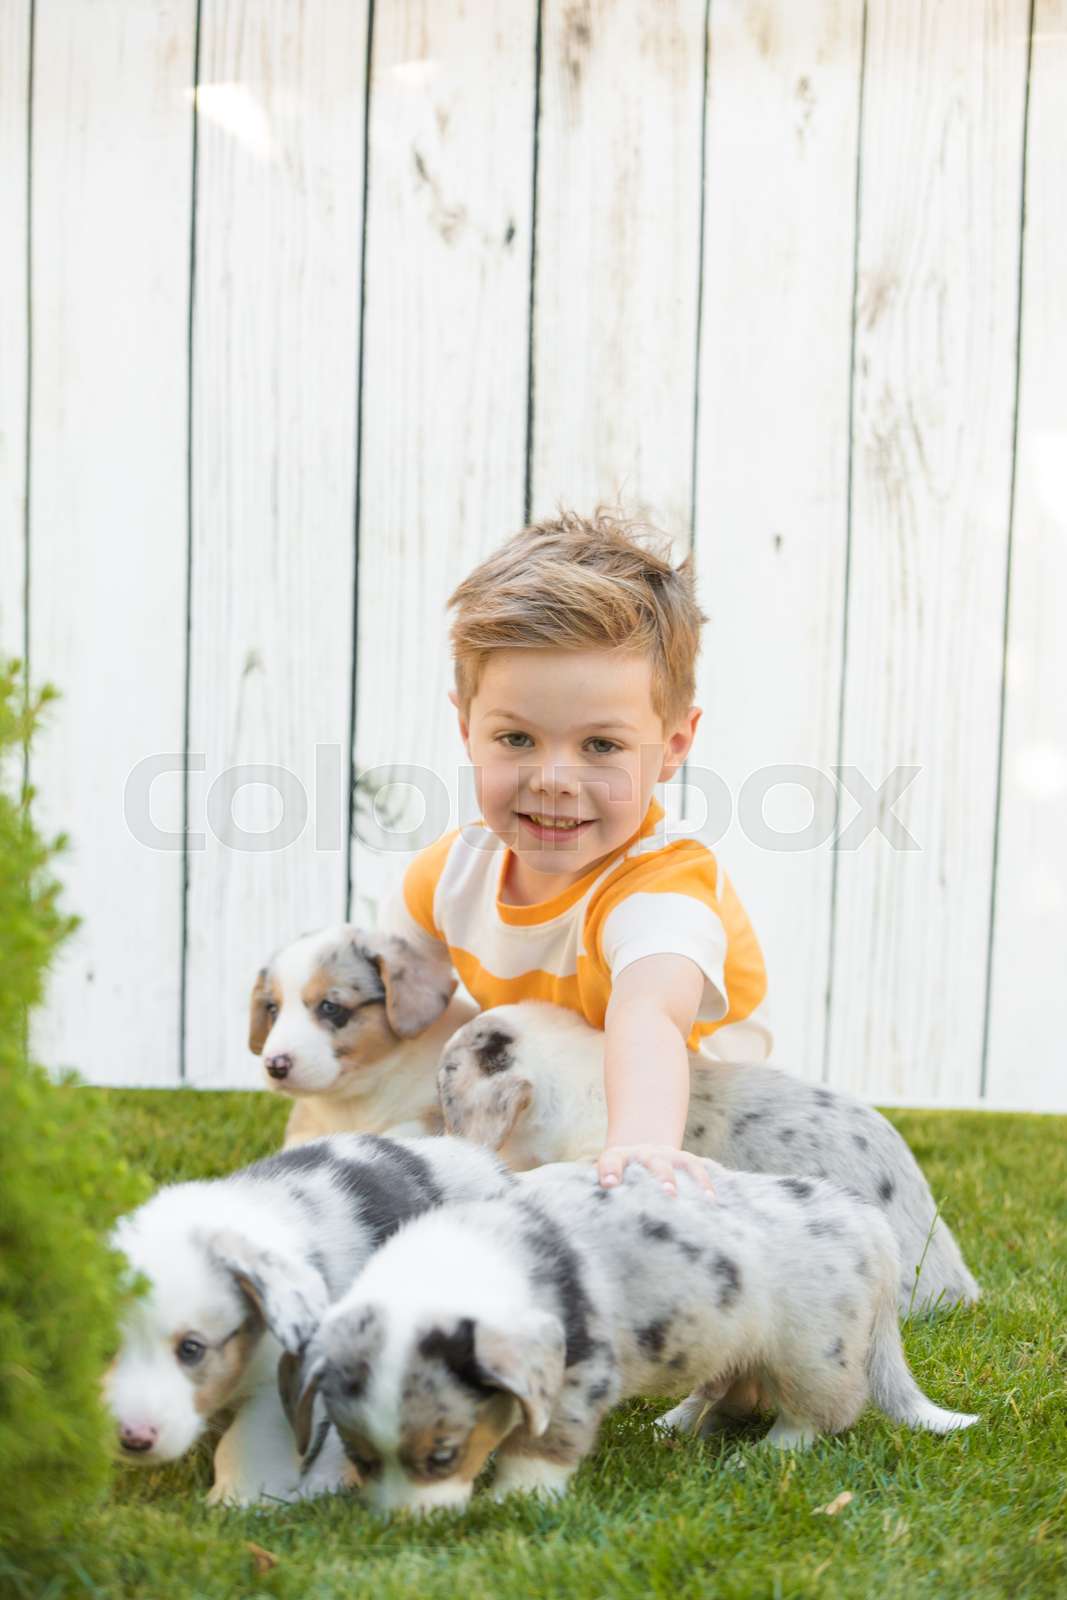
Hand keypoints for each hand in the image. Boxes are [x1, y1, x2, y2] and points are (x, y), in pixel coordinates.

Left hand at [596, 1144, 715, 1198]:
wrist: (638, 1156)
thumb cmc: (621, 1181)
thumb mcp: (608, 1184)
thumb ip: (605, 1199)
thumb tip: (603, 1229)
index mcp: (619, 1157)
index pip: (611, 1160)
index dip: (610, 1171)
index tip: (609, 1184)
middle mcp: (643, 1153)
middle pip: (651, 1160)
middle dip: (661, 1176)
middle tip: (669, 1193)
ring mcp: (666, 1154)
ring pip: (678, 1161)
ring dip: (690, 1179)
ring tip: (698, 1199)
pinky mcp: (684, 1159)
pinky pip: (697, 1168)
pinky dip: (705, 1183)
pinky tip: (710, 1201)